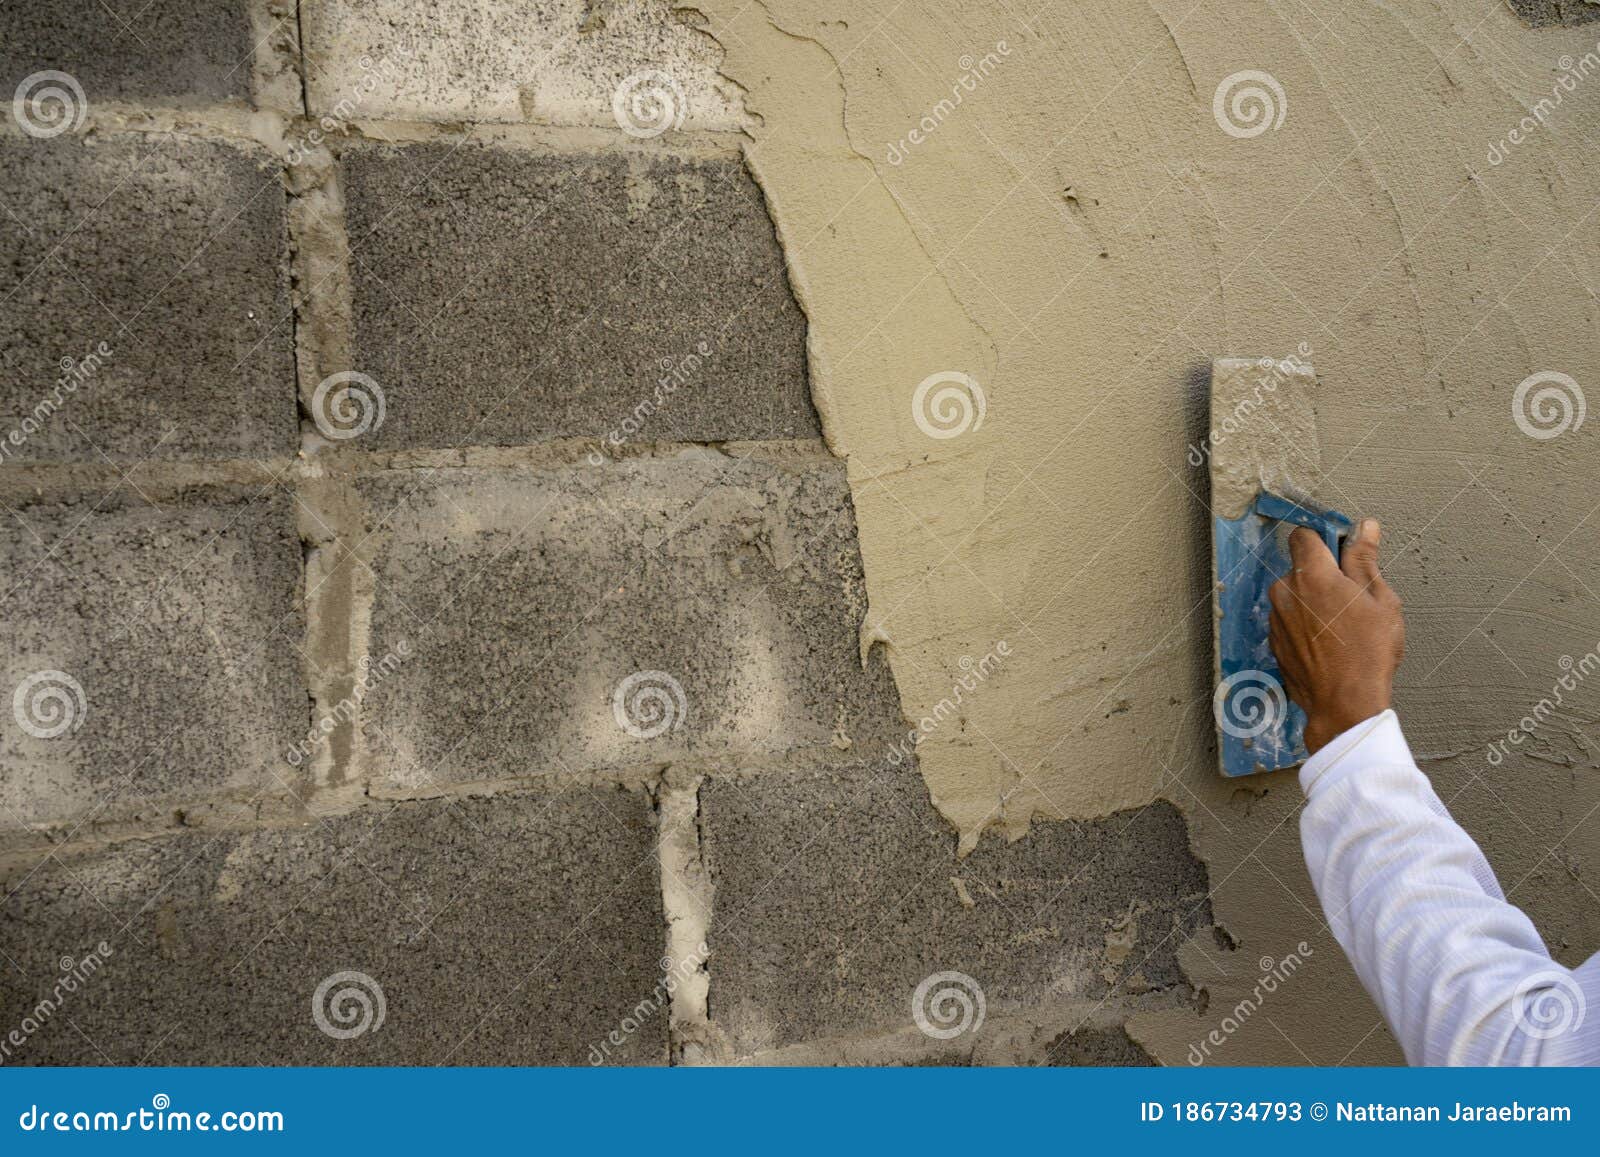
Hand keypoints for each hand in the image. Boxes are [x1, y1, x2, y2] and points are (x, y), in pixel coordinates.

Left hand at [1268, 518, 1404, 753]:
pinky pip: (1290, 621)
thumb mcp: (1380, 600)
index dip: (1323, 539)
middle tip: (1353, 599)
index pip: (1303, 534)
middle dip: (1323, 576)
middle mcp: (1285, 593)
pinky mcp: (1274, 641)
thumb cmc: (1367, 654)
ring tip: (1343, 627)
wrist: (1344, 703)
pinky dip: (1306, 625)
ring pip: (1295, 596)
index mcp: (1311, 575)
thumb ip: (1365, 560)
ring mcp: (1275, 618)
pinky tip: (1329, 643)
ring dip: (1314, 603)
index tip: (1340, 551)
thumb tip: (1364, 529)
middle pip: (1301, 568)